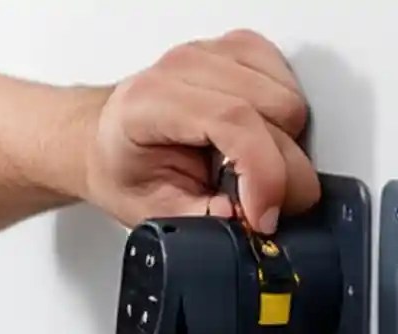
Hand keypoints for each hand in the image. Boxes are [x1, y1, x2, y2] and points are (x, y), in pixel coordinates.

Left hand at [85, 28, 320, 232]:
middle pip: (274, 111)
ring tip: (248, 168)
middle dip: (282, 171)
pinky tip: (256, 138)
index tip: (266, 215)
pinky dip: (285, 121)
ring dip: (285, 146)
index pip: (233, 120)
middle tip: (259, 202)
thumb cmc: (122, 168)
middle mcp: (183, 68)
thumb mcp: (149, 210)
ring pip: (289, 99)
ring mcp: (212, 53)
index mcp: (151, 102)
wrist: (106, 140)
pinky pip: (291, 82)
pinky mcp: (238, 49)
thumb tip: (240, 220)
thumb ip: (196, 218)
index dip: (265, 172)